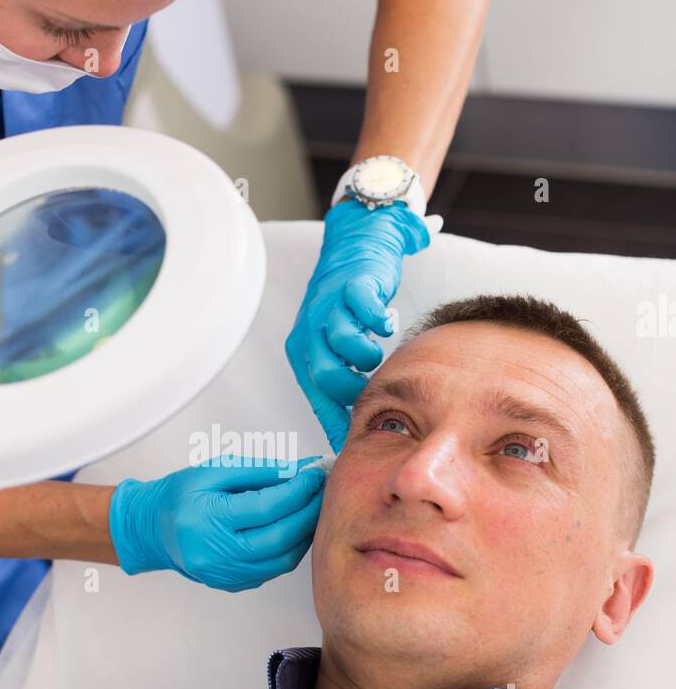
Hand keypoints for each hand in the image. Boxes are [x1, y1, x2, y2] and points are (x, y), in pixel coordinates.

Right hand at [108, 455, 327, 591]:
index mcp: (207, 519)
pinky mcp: (234, 584)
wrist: (155, 530)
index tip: (314, 475)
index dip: (297, 490)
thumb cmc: (180, 497)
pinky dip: (291, 548)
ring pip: (282, 559)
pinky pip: (274, 569)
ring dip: (305, 533)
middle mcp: (215, 553)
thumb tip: (298, 471)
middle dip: (308, 512)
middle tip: (322, 492)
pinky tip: (294, 528)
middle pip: (279, 537)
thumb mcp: (214, 470)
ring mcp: (225, 573)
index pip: (266, 507)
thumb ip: (258, 470)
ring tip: (312, 508)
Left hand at [286, 199, 438, 451]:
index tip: (357, 441)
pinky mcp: (352, 285)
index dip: (338, 421)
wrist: (355, 248)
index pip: (316, 397)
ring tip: (377, 349)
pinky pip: (365, 311)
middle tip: (373, 385)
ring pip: (343, 345)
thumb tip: (351, 432)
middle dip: (353, 388)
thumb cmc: (346, 308)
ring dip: (368, 355)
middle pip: (325, 375)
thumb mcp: (334, 347)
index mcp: (302, 351)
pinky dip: (380, 322)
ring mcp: (329, 306)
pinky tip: (385, 322)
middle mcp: (310, 330)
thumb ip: (341, 383)